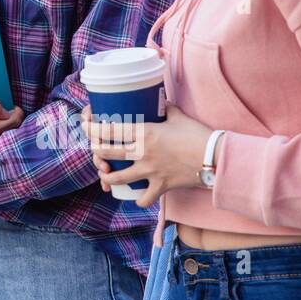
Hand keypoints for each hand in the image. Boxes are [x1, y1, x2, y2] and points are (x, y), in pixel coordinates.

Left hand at [80, 103, 213, 207]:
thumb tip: (159, 101)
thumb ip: (164, 108)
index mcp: (143, 133)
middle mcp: (142, 152)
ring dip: (108, 177)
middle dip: (95, 152)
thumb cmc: (197, 134)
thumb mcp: (177, 116)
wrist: (215, 157)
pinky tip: (136, 195)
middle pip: (105, 153)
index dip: (91, 129)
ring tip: (106, 174)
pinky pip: (143, 198)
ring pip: (117, 178)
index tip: (85, 125)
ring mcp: (150, 171)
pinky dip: (138, 198)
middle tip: (96, 150)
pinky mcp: (160, 186)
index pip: (108, 131)